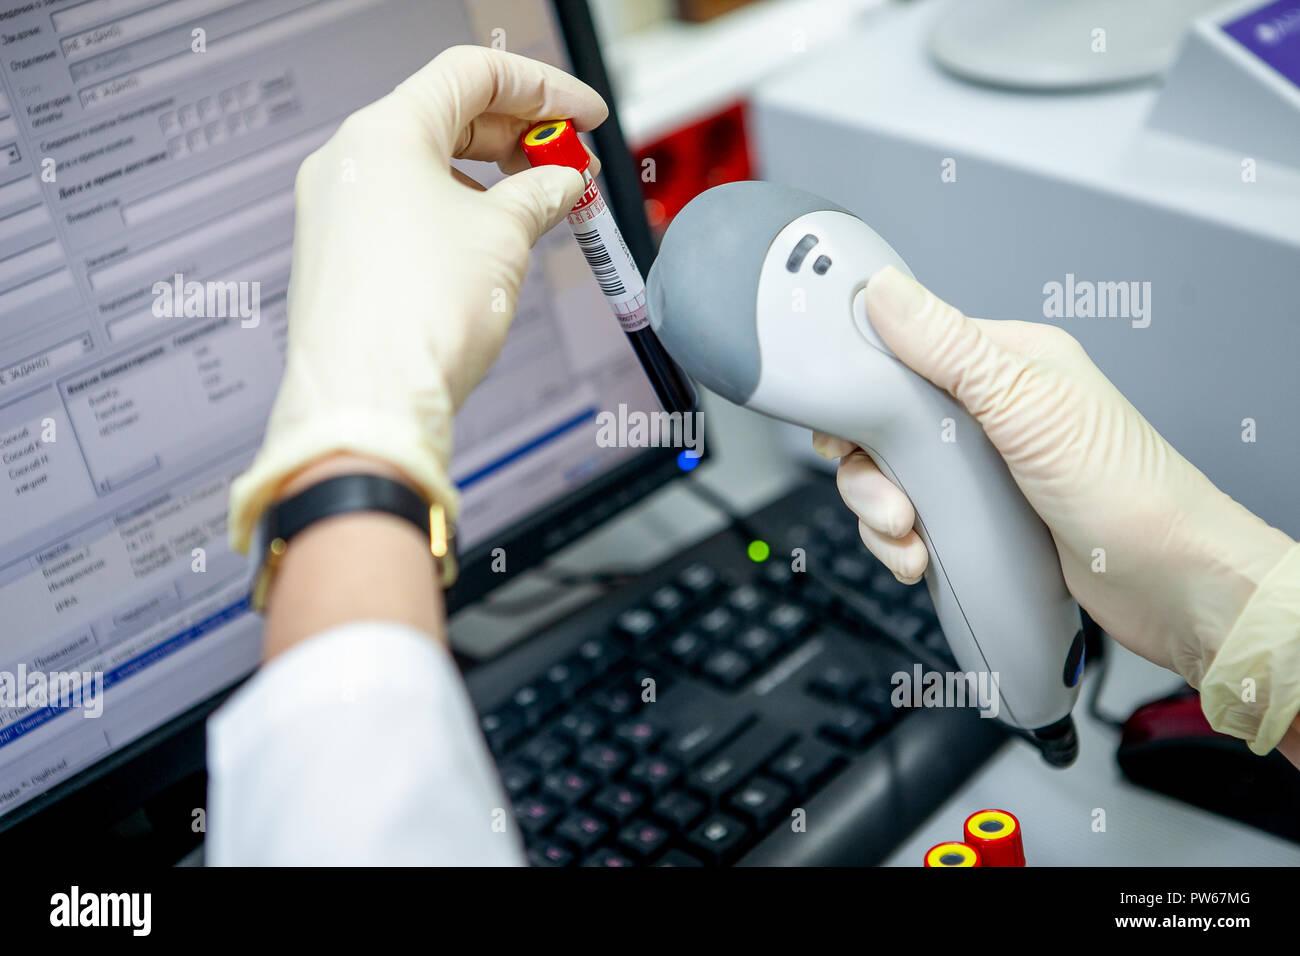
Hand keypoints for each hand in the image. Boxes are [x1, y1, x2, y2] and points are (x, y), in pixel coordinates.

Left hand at [229, 46, 607, 550]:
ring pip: (428, 168)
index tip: (581, 113)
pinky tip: (496, 242)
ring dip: (492, 179)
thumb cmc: (416, 320)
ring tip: (542, 207)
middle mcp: (351, 163)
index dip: (543, 88)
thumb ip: (539, 194)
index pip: (473, 75)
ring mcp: (338, 211)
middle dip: (520, 137)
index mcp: (384, 134)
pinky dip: (458, 213)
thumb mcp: (504, 238)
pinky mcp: (341, 257)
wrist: (368, 405)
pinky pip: (408, 212)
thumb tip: (559, 184)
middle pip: (449, 118)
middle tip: (572, 164)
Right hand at [815, 267, 1297, 750]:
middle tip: (889, 497)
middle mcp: (991, 412)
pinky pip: (911, 520)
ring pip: (891, 478)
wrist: (1170, 586)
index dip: (863, 384)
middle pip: (886, 423)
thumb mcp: (1029, 406)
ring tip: (907, 536)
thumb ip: (950, 348)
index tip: (842, 421)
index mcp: (1006, 364)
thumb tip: (886, 290)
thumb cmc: (1128, 491)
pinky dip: (902, 543)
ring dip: (882, 512)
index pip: (905, 351)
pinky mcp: (978, 519)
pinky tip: (920, 557)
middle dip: (869, 468)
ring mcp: (982, 469)